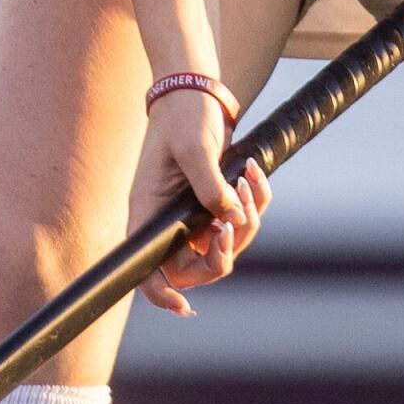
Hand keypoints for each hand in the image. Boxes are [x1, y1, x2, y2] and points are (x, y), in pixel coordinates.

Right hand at [137, 83, 270, 315]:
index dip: (160, 291)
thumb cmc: (184, 119)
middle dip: (224, 253)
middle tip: (236, 227)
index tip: (181, 307)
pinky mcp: (213, 203)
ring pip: (226, 245)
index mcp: (149, 211)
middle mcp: (168, 220)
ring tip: (249, 180)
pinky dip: (256, 202)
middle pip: (195, 267)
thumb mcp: (195, 149)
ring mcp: (192, 214)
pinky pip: (242, 222)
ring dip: (248, 219)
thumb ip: (212, 187)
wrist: (196, 96)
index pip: (148, 265)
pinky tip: (254, 173)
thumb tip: (232, 221)